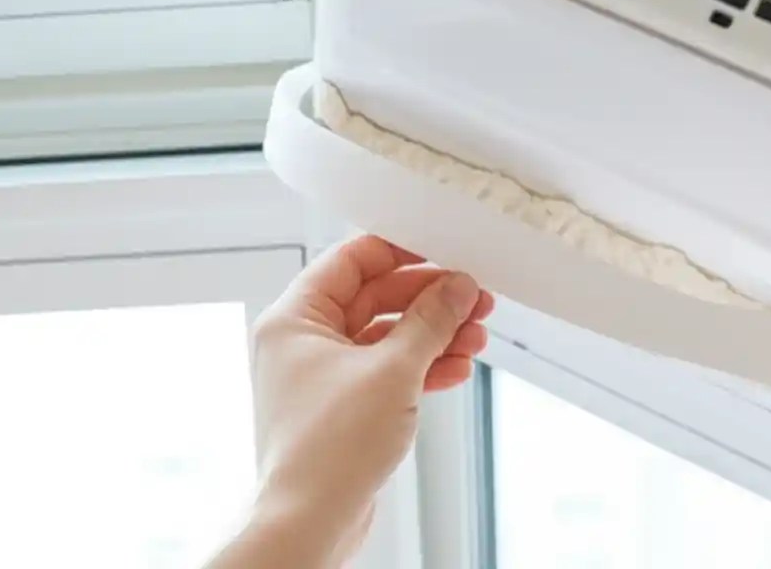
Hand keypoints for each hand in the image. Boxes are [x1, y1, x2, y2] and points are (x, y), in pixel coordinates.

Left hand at [207, 235, 490, 567]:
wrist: (312, 521)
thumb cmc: (329, 448)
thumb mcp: (393, 370)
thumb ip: (430, 321)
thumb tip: (458, 287)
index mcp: (294, 319)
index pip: (351, 261)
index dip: (401, 251)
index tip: (444, 249)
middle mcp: (302, 343)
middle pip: (375, 299)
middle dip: (430, 301)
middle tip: (474, 300)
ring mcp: (322, 377)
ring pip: (387, 338)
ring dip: (434, 335)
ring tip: (476, 337)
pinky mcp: (343, 408)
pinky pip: (387, 372)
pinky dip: (422, 367)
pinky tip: (456, 369)